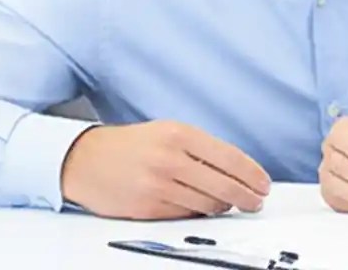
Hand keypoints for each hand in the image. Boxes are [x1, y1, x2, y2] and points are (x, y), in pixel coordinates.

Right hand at [60, 121, 270, 219]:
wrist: (84, 159)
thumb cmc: (131, 144)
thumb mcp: (168, 132)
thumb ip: (201, 149)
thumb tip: (237, 171)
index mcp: (179, 135)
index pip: (230, 158)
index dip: (253, 175)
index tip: (263, 184)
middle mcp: (170, 159)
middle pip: (224, 186)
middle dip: (247, 197)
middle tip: (257, 202)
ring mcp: (158, 186)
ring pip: (207, 204)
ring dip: (224, 207)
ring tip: (230, 204)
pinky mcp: (147, 208)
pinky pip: (185, 215)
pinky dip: (198, 213)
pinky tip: (203, 208)